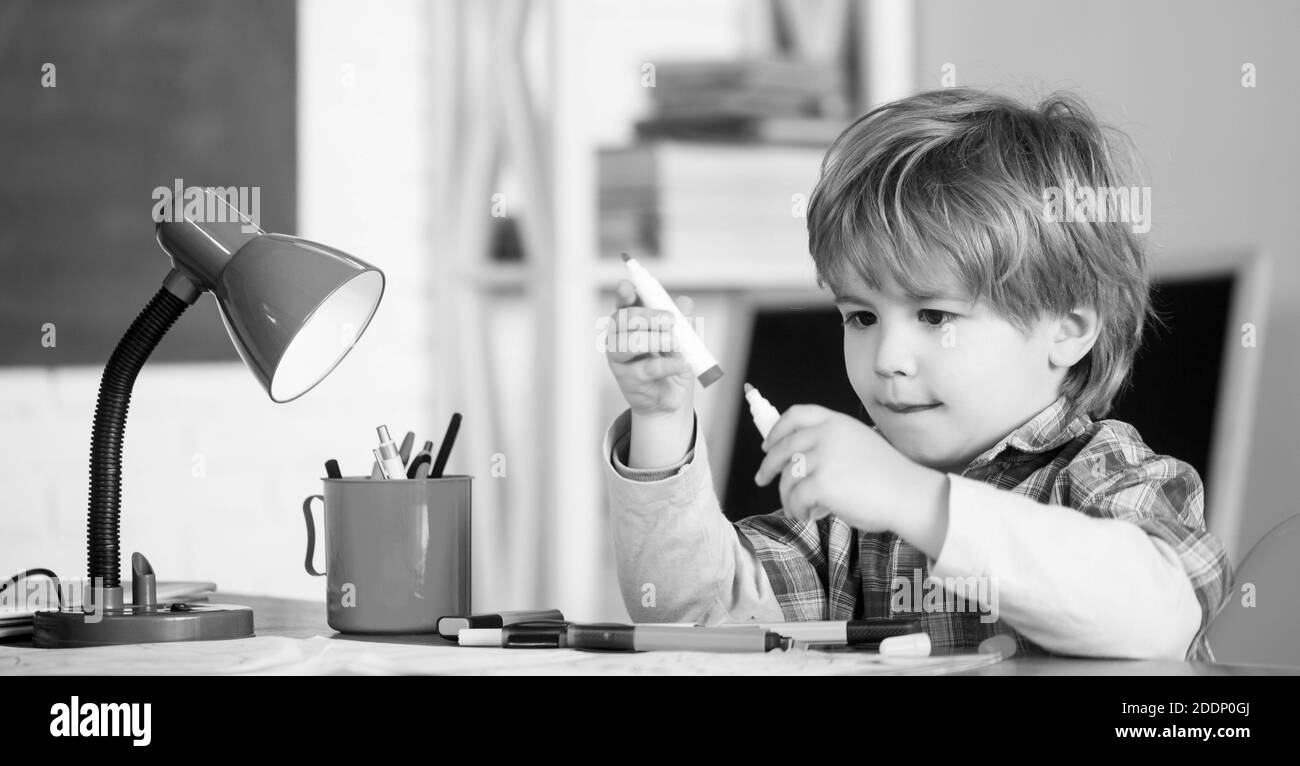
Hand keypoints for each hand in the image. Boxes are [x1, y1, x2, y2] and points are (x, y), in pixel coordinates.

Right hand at [603, 280, 695, 418]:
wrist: (669, 398)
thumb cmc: (670, 364)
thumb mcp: (682, 339)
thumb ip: (682, 321)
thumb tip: (685, 303)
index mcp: (631, 323)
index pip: (623, 303)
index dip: (624, 293)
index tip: (630, 287)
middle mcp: (619, 338)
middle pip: (623, 319)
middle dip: (647, 317)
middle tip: (670, 321)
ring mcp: (619, 359)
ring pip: (629, 343)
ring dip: (656, 341)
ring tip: (675, 345)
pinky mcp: (627, 379)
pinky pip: (647, 368)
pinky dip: (668, 365)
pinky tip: (681, 364)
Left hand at [753, 405, 947, 546]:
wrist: (908, 494)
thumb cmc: (888, 477)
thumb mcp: (858, 444)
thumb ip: (830, 443)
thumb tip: (797, 460)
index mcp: (837, 422)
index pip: (796, 415)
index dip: (776, 430)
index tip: (767, 445)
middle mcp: (827, 434)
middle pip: (782, 447)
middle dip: (768, 465)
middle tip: (761, 479)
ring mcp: (823, 457)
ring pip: (787, 477)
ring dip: (787, 496)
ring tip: (799, 509)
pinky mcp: (821, 482)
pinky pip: (794, 499)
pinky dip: (797, 511)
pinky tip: (808, 517)